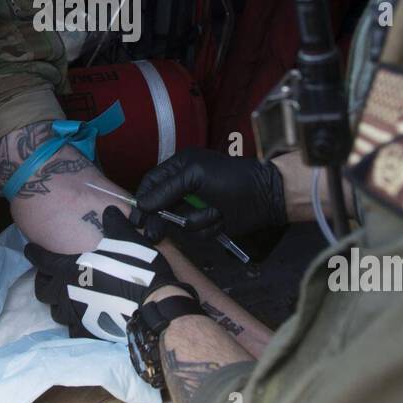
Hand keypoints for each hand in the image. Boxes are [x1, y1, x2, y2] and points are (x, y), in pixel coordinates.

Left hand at [23, 206, 192, 341]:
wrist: (153, 305)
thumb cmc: (137, 269)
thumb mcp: (128, 239)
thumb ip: (114, 224)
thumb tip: (107, 210)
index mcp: (71, 269)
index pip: (42, 260)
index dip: (35, 253)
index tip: (29, 250)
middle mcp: (67, 293)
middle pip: (43, 289)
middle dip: (44, 280)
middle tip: (50, 275)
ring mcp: (76, 315)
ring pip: (56, 311)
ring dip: (58, 303)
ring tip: (66, 298)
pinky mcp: (88, 332)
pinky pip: (74, 330)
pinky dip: (75, 324)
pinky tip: (82, 320)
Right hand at [132, 149, 285, 242]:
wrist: (265, 196)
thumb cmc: (230, 179)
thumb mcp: (195, 177)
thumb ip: (166, 190)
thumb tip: (142, 204)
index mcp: (180, 167)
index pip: (151, 183)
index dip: (142, 199)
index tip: (136, 217)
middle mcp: (184, 186)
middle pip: (160, 207)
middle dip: (161, 220)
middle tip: (153, 235)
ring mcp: (196, 206)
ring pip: (179, 223)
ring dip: (196, 221)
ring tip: (215, 213)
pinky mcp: (207, 222)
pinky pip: (197, 232)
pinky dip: (209, 227)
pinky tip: (222, 219)